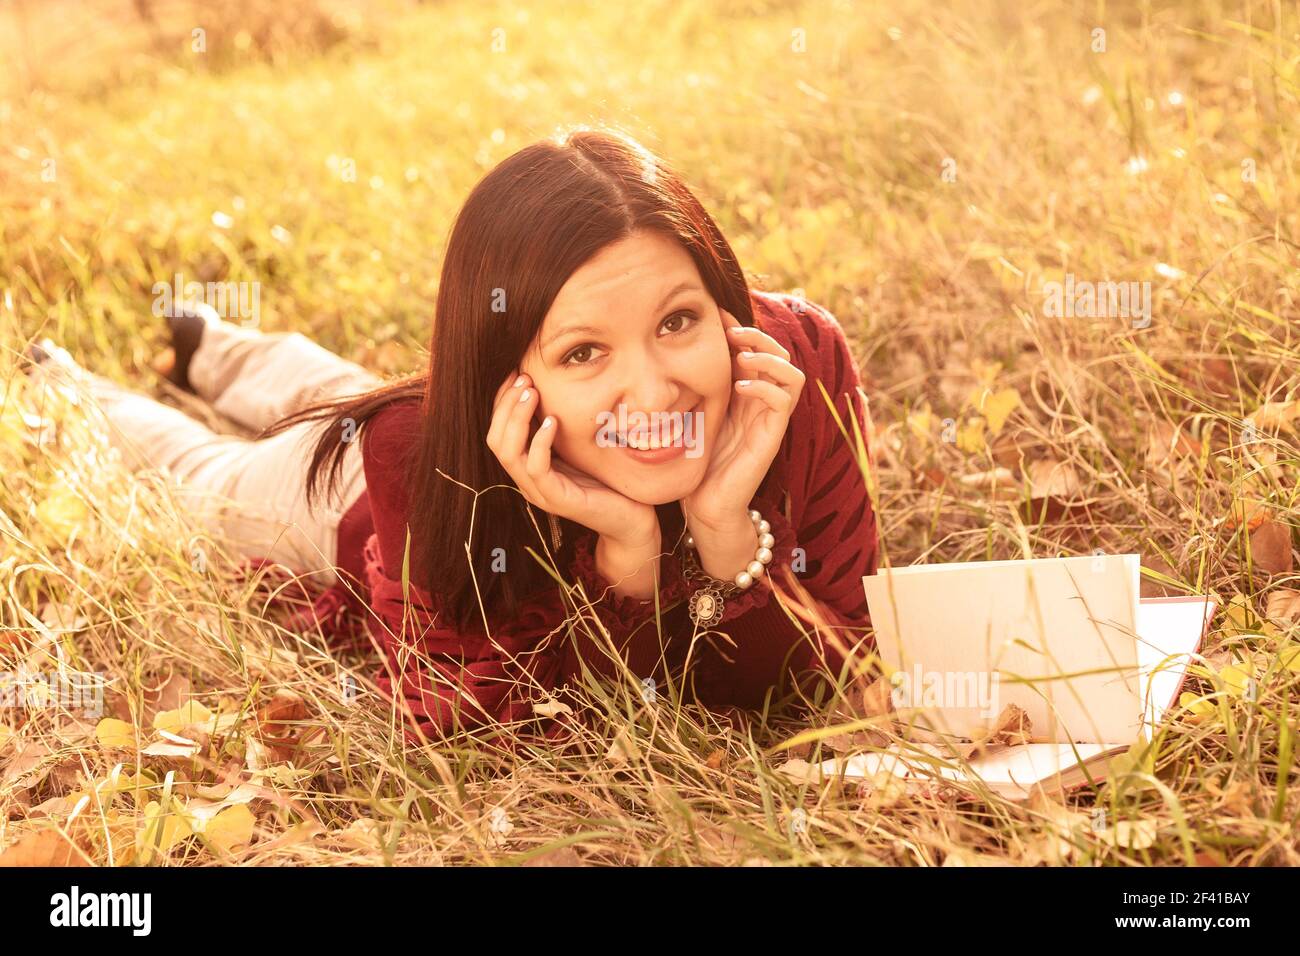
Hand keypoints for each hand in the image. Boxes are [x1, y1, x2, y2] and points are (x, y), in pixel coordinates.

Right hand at [486, 370, 659, 548]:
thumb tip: (549, 388)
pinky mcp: (558, 500)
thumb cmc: (605, 481)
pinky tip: (552, 420)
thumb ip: (558, 428)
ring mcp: (540, 492)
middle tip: (524, 379)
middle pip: (496, 441)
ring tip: (533, 393)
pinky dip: (540, 441)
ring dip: (518, 418)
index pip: (499, 432)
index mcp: (527, 468)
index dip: (502, 402)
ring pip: (509, 453)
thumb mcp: (576, 449)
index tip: (516, 373)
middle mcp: (527, 481)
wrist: (630, 519)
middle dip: (505, 405)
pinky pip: (537, 468)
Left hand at [680, 309, 804, 535]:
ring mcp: (770, 419)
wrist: (705, 506)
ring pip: (791, 372)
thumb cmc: (695, 463)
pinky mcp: (772, 436)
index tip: (715, 315)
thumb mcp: (690, 415)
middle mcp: (762, 403)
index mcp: (744, 394)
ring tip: (742, 356)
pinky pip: (783, 399)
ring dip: (768, 357)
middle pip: (779, 353)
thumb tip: (667, 353)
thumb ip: (691, 387)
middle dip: (758, 336)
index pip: (754, 348)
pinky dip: (765, 385)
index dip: (739, 326)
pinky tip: (740, 385)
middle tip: (731, 332)